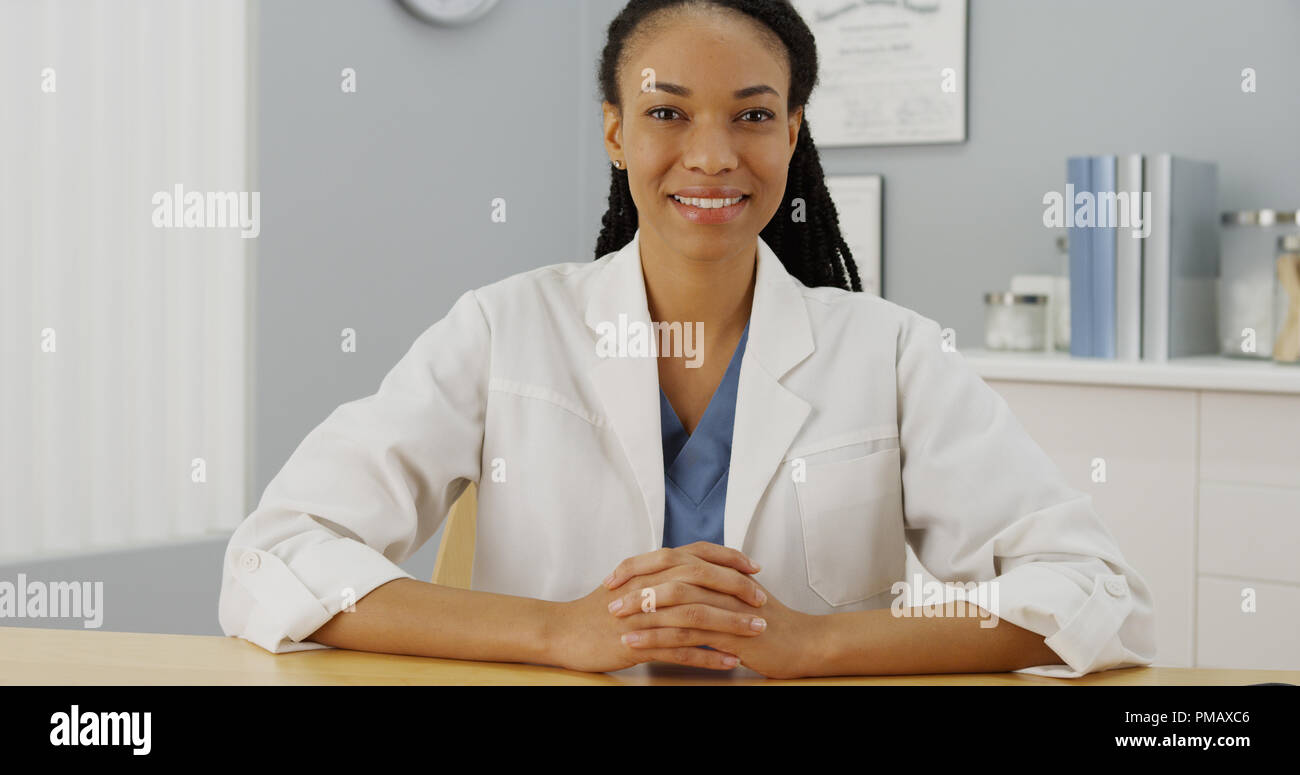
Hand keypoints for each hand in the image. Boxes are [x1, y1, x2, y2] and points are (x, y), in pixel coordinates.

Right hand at [547, 543, 765, 672]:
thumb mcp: (629, 583)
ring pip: (696, 615)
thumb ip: (659, 574)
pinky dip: (709, 656)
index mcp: (649, 569)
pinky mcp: (639, 643)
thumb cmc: (596, 609)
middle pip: (702, 580)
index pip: (696, 554)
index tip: (754, 566)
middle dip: (737, 589)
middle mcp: (649, 585)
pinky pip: (681, 650)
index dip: (728, 558)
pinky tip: (730, 662)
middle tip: (763, 600)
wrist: (562, 630)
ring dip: (730, 624)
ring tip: (757, 632)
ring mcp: (644, 615)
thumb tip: (690, 570)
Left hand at [610, 549, 825, 679]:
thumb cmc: (769, 622)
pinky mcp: (729, 633)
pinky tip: (637, 644)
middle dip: (636, 584)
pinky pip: (687, 634)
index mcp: (719, 571)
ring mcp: (726, 607)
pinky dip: (657, 637)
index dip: (641, 564)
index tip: (615, 574)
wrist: (802, 643)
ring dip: (641, 611)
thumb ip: (711, 584)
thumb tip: (678, 579)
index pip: (673, 557)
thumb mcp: (736, 597)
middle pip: (671, 573)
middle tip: (608, 595)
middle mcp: (721, 583)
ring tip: (616, 618)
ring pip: (676, 602)